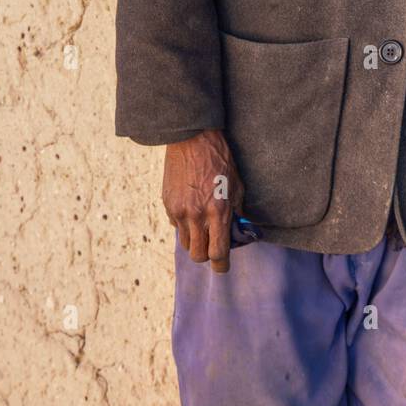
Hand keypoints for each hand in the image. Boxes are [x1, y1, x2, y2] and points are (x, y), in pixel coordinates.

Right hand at [162, 129, 244, 273]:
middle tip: (213, 247)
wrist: (192, 139)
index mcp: (217, 211)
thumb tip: (238, 233)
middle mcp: (196, 215)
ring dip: (195, 242)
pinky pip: (177, 227)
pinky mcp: (167, 205)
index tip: (223, 266)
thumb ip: (237, 212)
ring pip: (186, 244)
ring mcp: (179, 211)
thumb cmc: (220, 160)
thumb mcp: (238, 185)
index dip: (222, 265)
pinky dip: (185, 226)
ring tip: (203, 227)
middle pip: (198, 256)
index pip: (218, 253)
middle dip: (207, 256)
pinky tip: (192, 210)